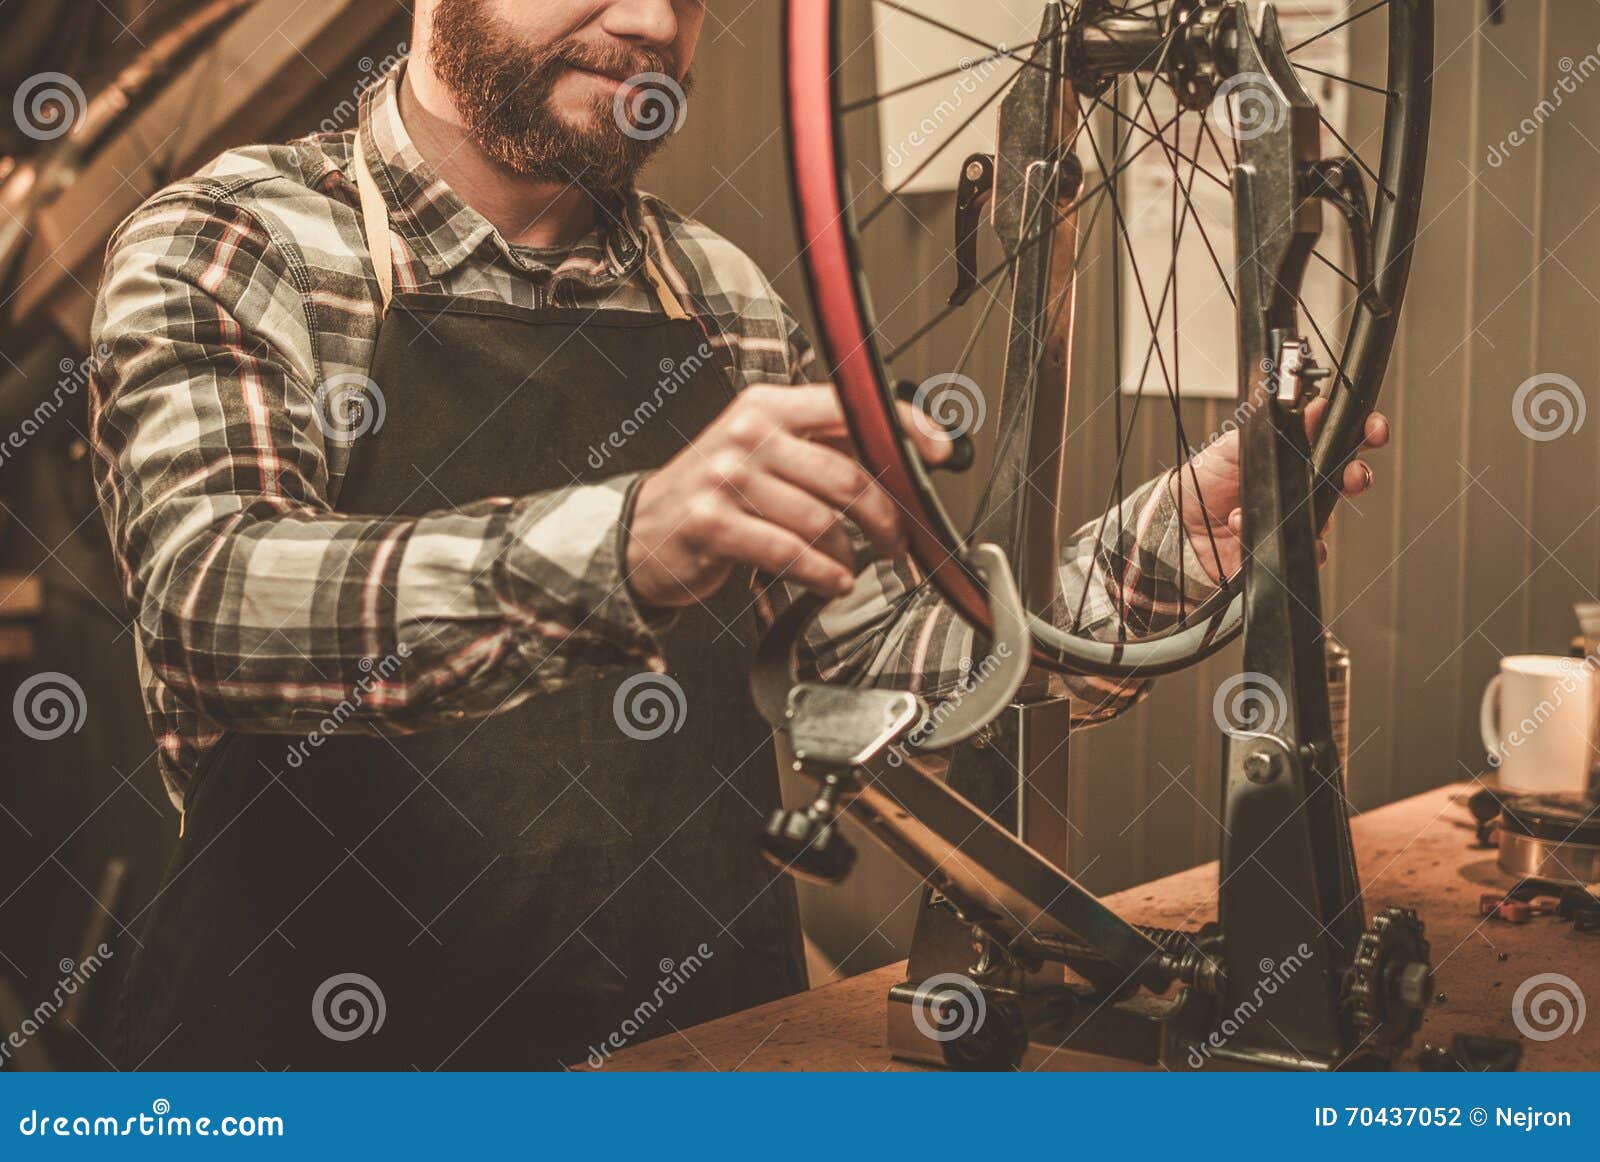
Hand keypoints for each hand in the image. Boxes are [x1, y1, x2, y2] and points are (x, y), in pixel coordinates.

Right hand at [625, 385, 950, 607]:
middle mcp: (747, 434)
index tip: (939, 452)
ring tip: (852, 568)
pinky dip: (822, 573)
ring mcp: (726, 478)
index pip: (849, 406)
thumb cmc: (713, 493)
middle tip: (899, 542)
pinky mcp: (712, 523)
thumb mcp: (761, 452)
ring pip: (820, 520)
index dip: (903, 428)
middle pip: (845, 475)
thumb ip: (820, 448)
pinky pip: (789, 552)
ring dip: (850, 554)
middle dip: (885, 517)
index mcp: (767, 406)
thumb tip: (897, 455)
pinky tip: (831, 581)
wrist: (640, 531)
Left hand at [1177, 396, 1390, 583]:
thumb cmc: (1208, 479)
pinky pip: (1307, 552)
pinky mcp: (1285, 548)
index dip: (1364, 434)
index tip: (1372, 431)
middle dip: (1358, 476)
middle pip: (1348, 481)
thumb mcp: (1236, 443)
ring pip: (1328, 518)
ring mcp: (1296, 518)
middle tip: (1352, 476)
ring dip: (1311, 514)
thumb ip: (1273, 428)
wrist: (1181, 519)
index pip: (1341, 442)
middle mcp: (1303, 487)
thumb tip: (1310, 407)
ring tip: (1282, 507)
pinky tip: (1251, 529)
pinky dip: (1285, 542)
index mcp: (1296, 455)